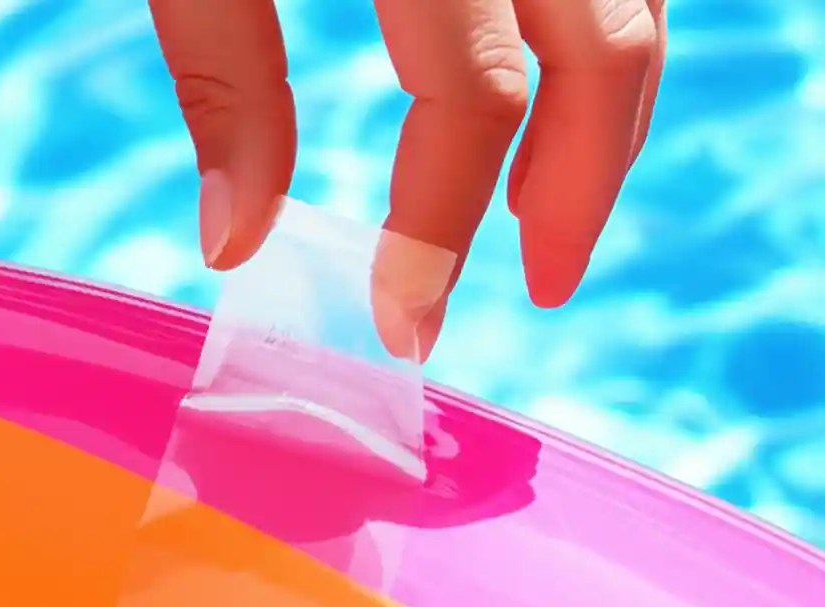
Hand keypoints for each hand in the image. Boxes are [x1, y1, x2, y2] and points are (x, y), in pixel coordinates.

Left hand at [151, 0, 664, 356]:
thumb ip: (222, 78)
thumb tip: (234, 243)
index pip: (476, 94)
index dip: (445, 221)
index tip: (404, 326)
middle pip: (602, 52)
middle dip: (584, 188)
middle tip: (546, 284)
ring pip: (634, 8)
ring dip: (605, 120)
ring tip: (545, 209)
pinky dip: (600, 43)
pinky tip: (550, 100)